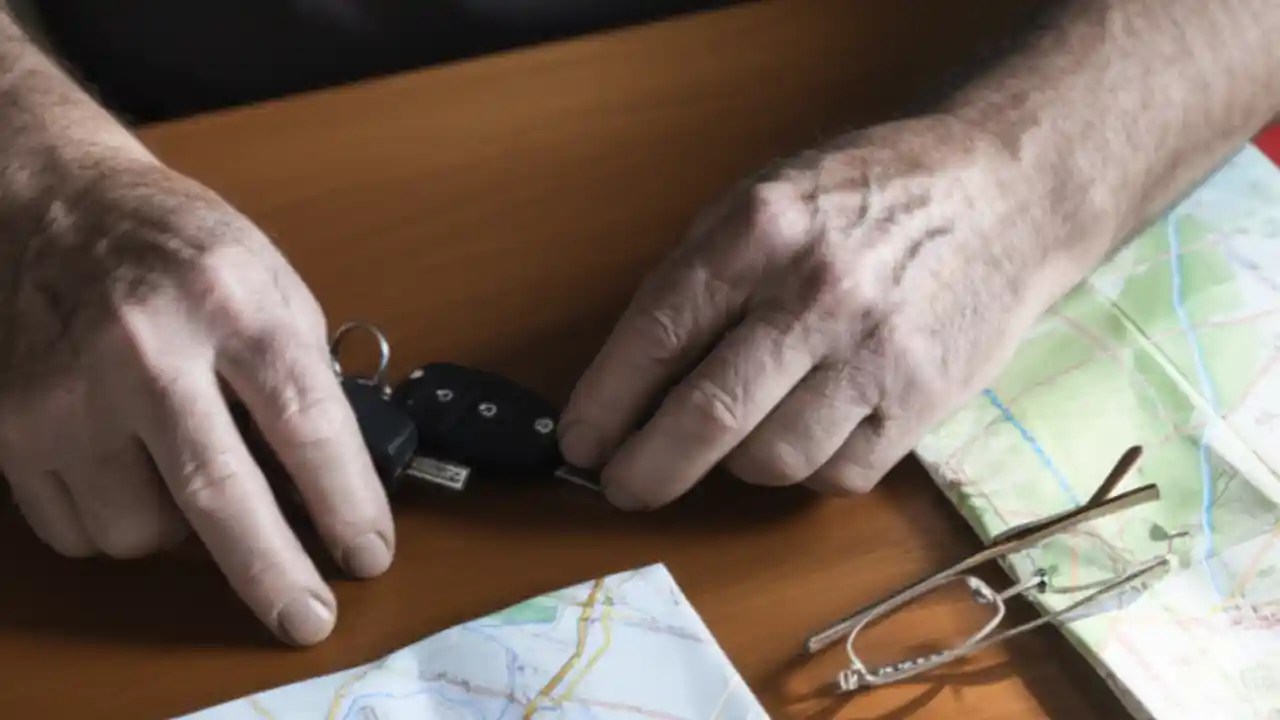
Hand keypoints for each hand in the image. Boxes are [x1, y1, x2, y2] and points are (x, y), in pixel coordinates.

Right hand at [0, 154, 392, 644]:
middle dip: (274, 571)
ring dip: (184, 532)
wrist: (50, 203)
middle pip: (219, 492)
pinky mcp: (14, 427)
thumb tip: (333, 479)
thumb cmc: (175, 244)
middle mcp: (145, 347)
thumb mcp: (269, 279)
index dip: (346, 501)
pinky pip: (80, 529)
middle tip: (308, 617)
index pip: (305, 420)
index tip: (368, 553)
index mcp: (230, 300)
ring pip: (142, 529)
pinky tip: (132, 470)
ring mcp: (69, 391)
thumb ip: (303, 372)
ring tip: (190, 471)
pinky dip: (120, 522)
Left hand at [559, 116, 1081, 507]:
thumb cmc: (863, 198)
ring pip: (771, 461)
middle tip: (624, 487)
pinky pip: (838, 476)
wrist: (1000, 195)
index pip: (657, 336)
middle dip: (648, 469)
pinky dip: (807, 470)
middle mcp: (815, 293)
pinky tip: (807, 432)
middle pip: (708, 416)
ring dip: (735, 466)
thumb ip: (697, 279)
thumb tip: (628, 380)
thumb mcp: (763, 201)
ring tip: (737, 439)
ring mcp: (875, 351)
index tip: (581, 443)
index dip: (606, 402)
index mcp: (759, 231)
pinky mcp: (923, 399)